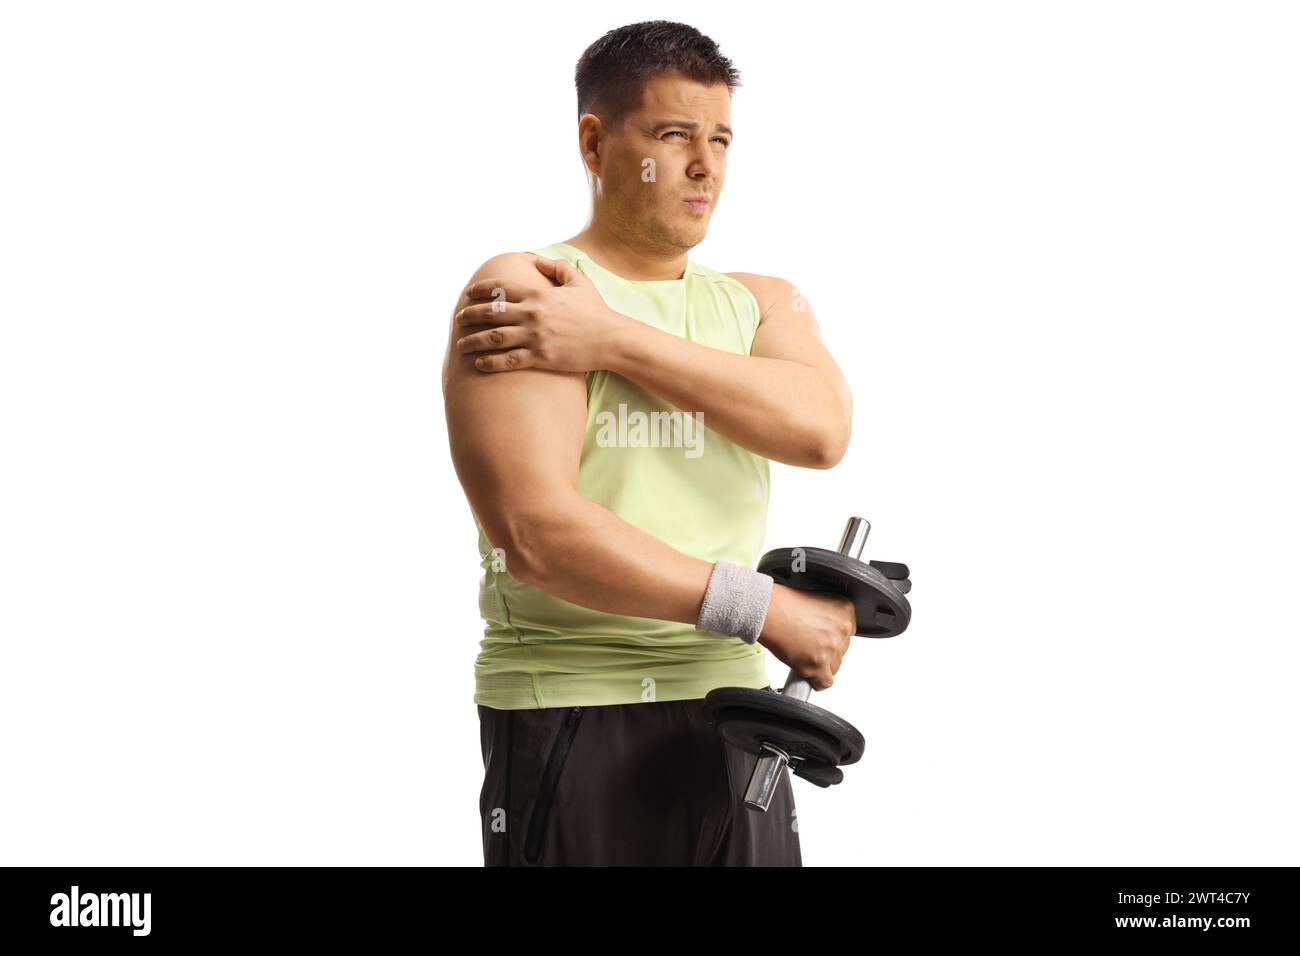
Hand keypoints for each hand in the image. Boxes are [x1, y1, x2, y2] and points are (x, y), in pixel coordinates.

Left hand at [455, 256, 626, 372]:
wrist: (611, 339)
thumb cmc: (597, 312)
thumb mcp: (580, 282)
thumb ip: (558, 268)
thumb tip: (539, 259)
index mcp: (538, 295)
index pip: (500, 288)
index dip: (480, 290)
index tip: (468, 294)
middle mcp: (532, 314)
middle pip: (491, 313)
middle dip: (470, 316)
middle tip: (459, 320)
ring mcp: (535, 336)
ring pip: (494, 338)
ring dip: (473, 341)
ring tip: (461, 345)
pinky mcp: (540, 357)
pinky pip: (508, 360)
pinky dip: (490, 362)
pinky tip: (478, 365)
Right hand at [757, 584, 855, 690]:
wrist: (768, 611)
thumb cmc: (783, 603)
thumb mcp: (815, 599)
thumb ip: (827, 616)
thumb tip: (826, 631)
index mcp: (845, 610)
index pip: (847, 632)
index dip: (831, 636)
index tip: (821, 635)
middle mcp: (842, 630)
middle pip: (842, 650)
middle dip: (826, 650)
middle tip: (808, 644)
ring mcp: (831, 649)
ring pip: (834, 667)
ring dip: (820, 664)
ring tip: (802, 654)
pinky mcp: (818, 666)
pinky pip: (824, 682)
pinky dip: (815, 681)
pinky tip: (806, 672)